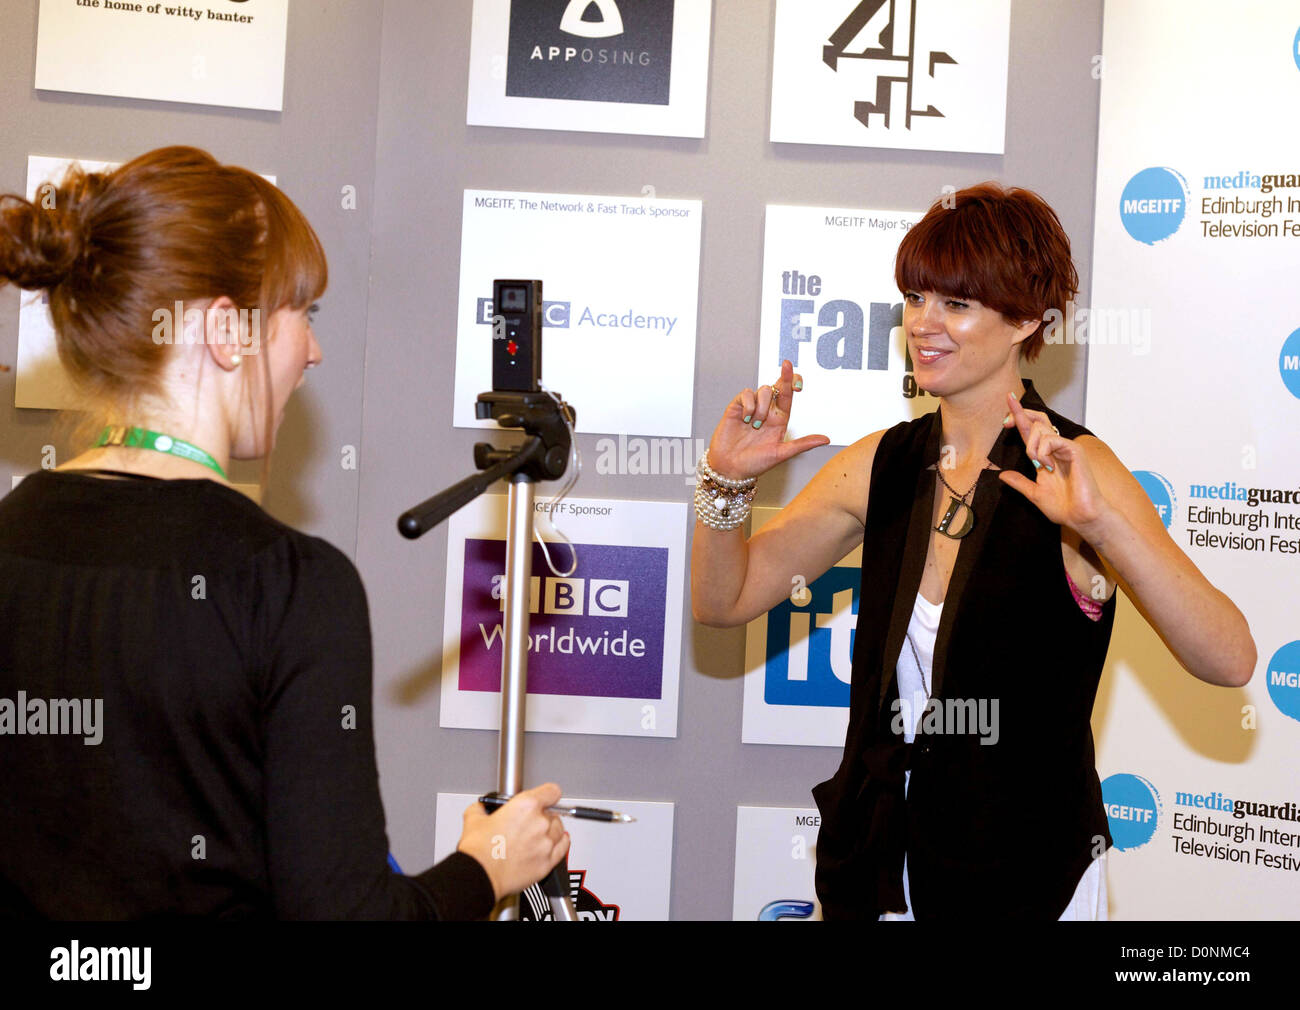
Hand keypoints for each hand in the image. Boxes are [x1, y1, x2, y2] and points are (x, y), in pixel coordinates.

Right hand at [457, 782, 569, 901]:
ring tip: (536, 836)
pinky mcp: (547, 862)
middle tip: (527, 824)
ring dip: (550, 830)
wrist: (479, 875)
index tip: (544, 797)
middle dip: (542, 817)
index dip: (547, 794)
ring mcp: (546, 843)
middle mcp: (540, 822)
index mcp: (526, 806)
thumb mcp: (474, 818)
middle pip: (553, 813)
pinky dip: (560, 844)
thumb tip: (482, 809)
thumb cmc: (479, 850)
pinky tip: (553, 843)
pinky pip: (563, 848)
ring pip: (559, 830)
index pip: (551, 791)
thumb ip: (483, 808)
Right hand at [706, 358, 830, 480]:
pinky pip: (745, 394)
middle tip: (787, 366)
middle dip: (784, 378)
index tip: (795, 374)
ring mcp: (751, 408)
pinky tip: (745, 420)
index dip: (792, 380)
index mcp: (779, 419)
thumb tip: (826, 439)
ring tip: (755, 425)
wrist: (730, 468)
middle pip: (777, 386)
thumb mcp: (781, 453)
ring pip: (762, 390)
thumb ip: (803, 444)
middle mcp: (766, 411)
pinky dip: (748, 405)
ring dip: (761, 407)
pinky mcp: (736, 408)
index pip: (788, 395)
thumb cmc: (755, 463)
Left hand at [997, 392, 1111, 535]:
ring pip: (1040, 430)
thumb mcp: (1034, 494)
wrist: (1080, 517)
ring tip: (1040, 466)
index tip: (1008, 400)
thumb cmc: (1063, 507)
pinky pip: (1051, 439)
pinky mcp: (1074, 450)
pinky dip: (1043, 452)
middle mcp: (1055, 450)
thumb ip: (1020, 482)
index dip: (1019, 416)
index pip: (1031, 431)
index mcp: (1045, 457)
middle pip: (1038, 420)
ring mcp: (1065, 448)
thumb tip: (1002, 475)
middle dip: (1020, 415)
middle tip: (1005, 422)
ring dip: (1032, 448)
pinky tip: (1048, 466)